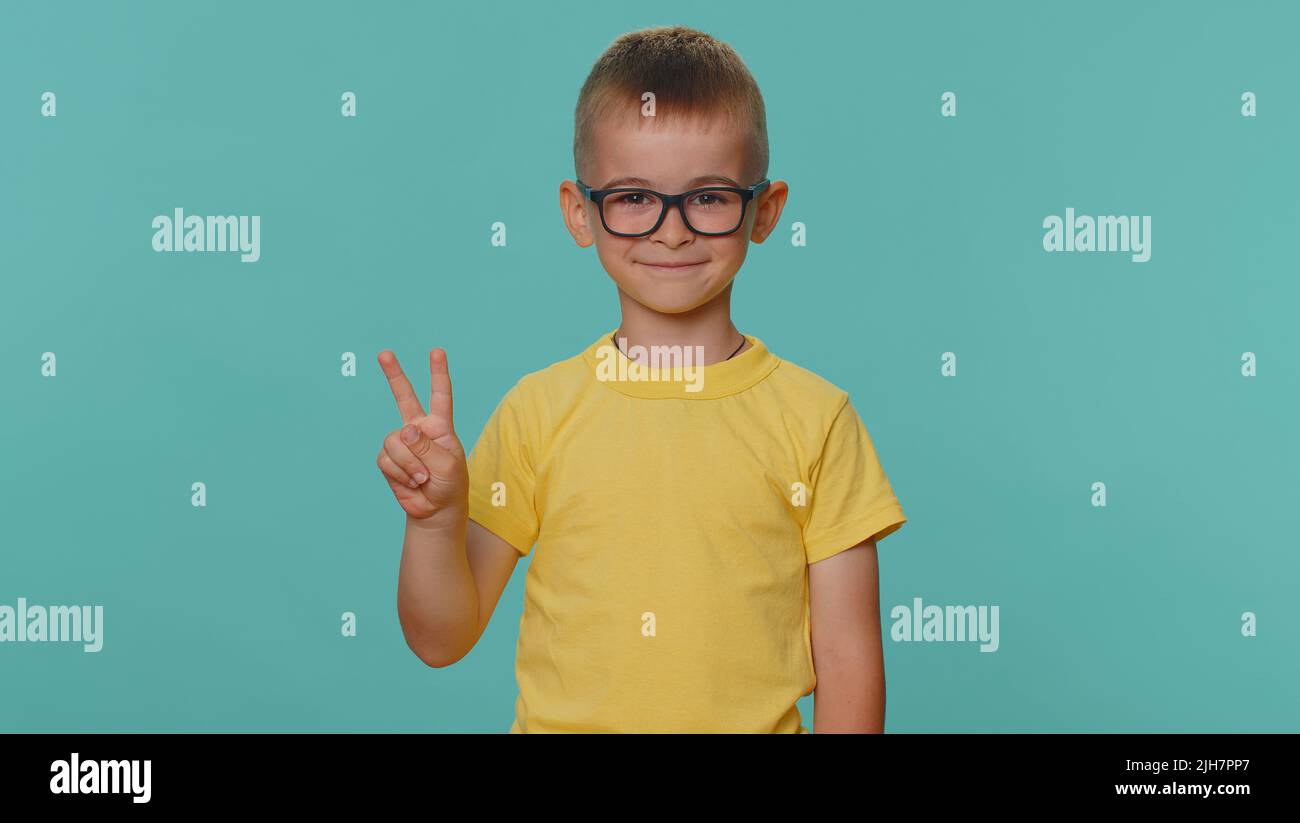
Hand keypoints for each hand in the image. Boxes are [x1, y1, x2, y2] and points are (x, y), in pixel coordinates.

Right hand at [376, 347, 468, 530]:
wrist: (435, 510)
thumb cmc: (449, 485)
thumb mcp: (447, 465)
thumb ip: (427, 446)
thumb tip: (405, 429)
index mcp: (440, 426)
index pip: (440, 395)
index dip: (438, 373)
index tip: (437, 351)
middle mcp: (419, 429)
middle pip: (404, 397)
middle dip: (394, 375)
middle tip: (384, 353)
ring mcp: (401, 443)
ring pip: (394, 441)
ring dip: (409, 464)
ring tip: (422, 478)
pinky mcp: (388, 459)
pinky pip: (386, 459)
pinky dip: (400, 473)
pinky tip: (411, 482)